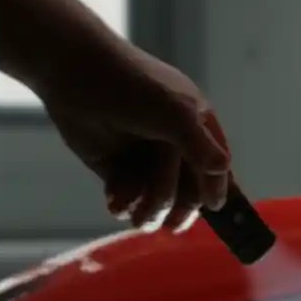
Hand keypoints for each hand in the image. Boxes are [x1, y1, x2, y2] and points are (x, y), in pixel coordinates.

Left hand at [41, 44, 231, 232]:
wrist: (75, 75)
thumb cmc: (133, 86)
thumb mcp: (176, 114)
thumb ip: (201, 147)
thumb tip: (225, 170)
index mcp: (196, 126)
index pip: (216, 167)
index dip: (218, 190)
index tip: (214, 211)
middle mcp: (174, 144)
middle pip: (188, 190)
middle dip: (178, 208)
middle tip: (170, 225)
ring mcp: (143, 157)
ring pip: (157, 198)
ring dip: (149, 211)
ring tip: (135, 217)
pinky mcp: (114, 167)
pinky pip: (128, 196)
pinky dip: (124, 203)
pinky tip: (116, 202)